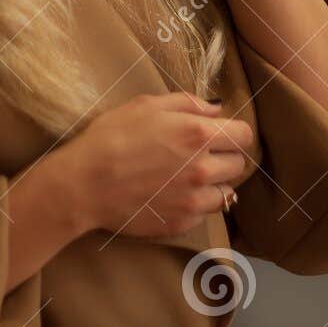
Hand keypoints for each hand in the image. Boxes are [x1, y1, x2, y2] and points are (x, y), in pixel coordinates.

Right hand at [61, 90, 258, 238]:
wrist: (83, 184)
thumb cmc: (111, 137)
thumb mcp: (146, 105)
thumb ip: (188, 104)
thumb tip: (216, 109)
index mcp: (198, 135)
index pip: (244, 135)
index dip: (233, 133)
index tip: (220, 134)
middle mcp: (203, 169)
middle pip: (238, 165)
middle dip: (224, 157)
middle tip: (199, 155)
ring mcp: (194, 200)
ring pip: (226, 193)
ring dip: (214, 184)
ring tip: (188, 178)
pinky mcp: (182, 223)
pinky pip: (204, 213)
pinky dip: (195, 204)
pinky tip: (172, 195)